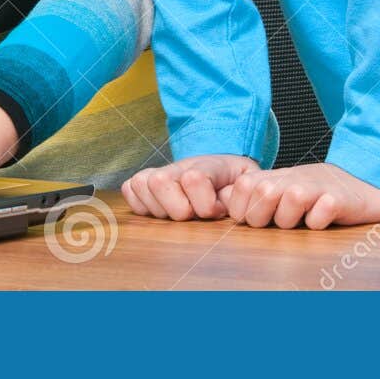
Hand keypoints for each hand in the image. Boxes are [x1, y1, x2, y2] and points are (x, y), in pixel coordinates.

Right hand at [121, 154, 259, 219]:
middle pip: (159, 181)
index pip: (193, 178)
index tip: (217, 212)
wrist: (225, 169)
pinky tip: (163, 208)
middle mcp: (178, 165)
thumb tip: (225, 202)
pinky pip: (130, 189)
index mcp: (207, 164)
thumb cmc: (237, 183)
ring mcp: (159, 171)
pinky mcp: (144, 182)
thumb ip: (240, 194)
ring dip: (160, 207)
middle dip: (177, 209)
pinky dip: (142, 203)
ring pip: (141, 183)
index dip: (206, 204)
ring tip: (179, 211)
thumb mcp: (249, 185)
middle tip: (193, 214)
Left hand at [218, 162, 379, 228]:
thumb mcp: (282, 189)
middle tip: (278, 222)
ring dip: (292, 220)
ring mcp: (317, 186)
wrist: (365, 184)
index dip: (241, 207)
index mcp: (276, 177)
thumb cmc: (318, 193)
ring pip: (290, 200)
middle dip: (264, 217)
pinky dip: (319, 221)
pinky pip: (320, 215)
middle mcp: (294, 178)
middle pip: (262, 193)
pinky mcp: (340, 199)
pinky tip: (325, 218)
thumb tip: (221, 200)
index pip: (242, 185)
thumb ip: (253, 194)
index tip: (254, 219)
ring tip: (302, 220)